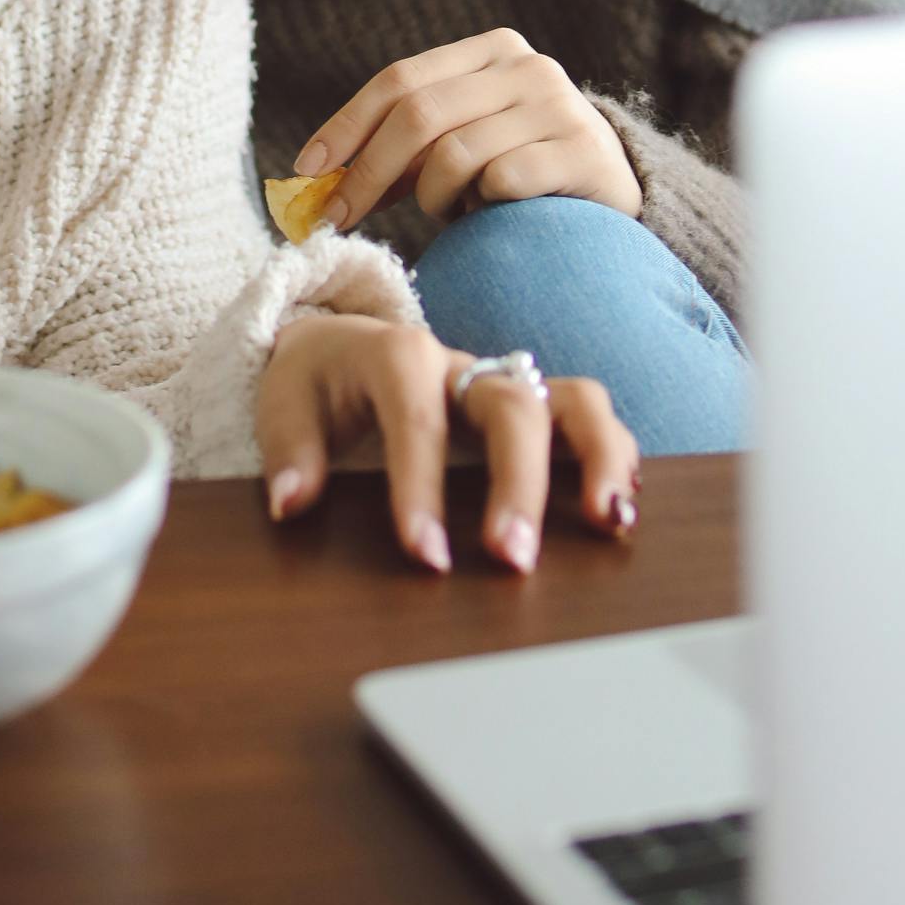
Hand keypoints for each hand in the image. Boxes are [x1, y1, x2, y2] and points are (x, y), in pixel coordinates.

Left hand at [255, 311, 639, 574]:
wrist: (340, 344)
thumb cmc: (318, 381)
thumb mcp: (283, 401)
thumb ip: (290, 450)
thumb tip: (292, 502)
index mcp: (397, 355)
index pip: (416, 417)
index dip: (422, 487)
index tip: (426, 556)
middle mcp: (463, 365)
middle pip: (511, 405)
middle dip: (518, 483)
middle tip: (512, 559)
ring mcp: (504, 384)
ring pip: (573, 400)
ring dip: (598, 458)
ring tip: (609, 523)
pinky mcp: (533, 407)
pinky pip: (587, 419)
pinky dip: (614, 456)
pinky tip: (621, 506)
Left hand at [296, 30, 642, 228]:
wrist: (616, 193)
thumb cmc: (521, 168)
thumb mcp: (464, 138)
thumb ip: (406, 144)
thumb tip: (318, 173)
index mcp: (490, 49)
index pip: (399, 79)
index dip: (346, 124)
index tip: (307, 169)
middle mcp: (527, 66)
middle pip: (418, 115)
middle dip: (366, 172)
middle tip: (338, 219)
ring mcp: (560, 106)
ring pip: (454, 154)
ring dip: (433, 198)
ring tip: (448, 212)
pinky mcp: (584, 152)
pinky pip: (499, 182)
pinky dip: (480, 208)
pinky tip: (491, 215)